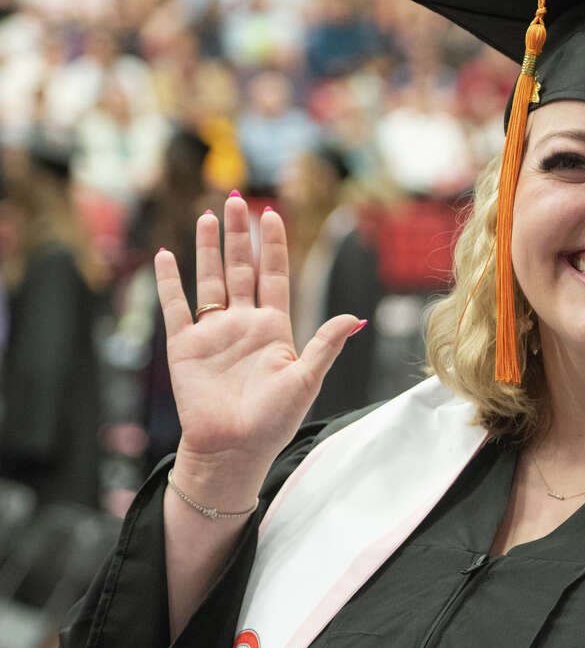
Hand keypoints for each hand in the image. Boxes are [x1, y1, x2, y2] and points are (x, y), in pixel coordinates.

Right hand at [155, 195, 360, 494]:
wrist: (234, 450)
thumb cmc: (274, 421)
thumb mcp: (306, 379)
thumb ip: (325, 344)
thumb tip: (356, 316)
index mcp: (275, 329)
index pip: (274, 276)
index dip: (273, 246)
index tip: (271, 214)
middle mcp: (244, 325)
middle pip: (241, 268)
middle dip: (238, 234)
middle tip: (235, 198)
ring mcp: (214, 334)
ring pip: (210, 280)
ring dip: (207, 249)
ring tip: (207, 216)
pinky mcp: (185, 347)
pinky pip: (176, 308)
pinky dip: (170, 282)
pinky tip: (166, 255)